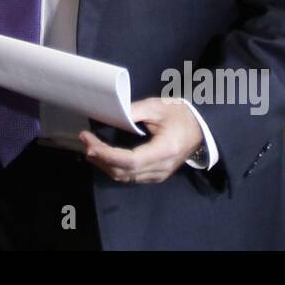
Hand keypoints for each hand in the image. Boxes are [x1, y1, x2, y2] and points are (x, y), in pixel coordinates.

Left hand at [79, 97, 203, 183]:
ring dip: (104, 164)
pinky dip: (113, 168)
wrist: (200, 128)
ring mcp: (159, 175)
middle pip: (124, 171)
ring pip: (125, 177)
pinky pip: (130, 177)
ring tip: (89, 146)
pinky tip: (102, 156)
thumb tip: (110, 114)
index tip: (90, 141)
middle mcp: (161, 168)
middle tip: (84, 140)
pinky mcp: (155, 175)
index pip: (130, 161)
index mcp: (164, 151)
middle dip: (100, 158)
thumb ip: (133, 111)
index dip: (107, 154)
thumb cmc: (179, 115)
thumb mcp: (157, 106)